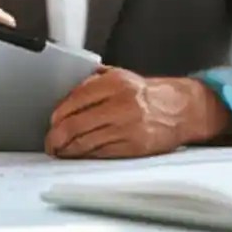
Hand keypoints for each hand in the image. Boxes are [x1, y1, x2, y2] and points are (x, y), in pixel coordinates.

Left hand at [45, 68, 228, 158]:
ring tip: (58, 151)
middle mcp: (121, 104)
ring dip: (67, 149)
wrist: (181, 109)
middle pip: (76, 124)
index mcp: (115, 83)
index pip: (75, 99)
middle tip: (50, 141)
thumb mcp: (122, 76)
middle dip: (56, 136)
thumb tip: (65, 91)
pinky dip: (84, 156)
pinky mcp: (134, 146)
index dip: (58, 114)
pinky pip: (101, 153)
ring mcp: (128, 127)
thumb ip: (94, 80)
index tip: (51, 122)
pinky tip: (77, 155)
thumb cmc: (147, 94)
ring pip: (86, 142)